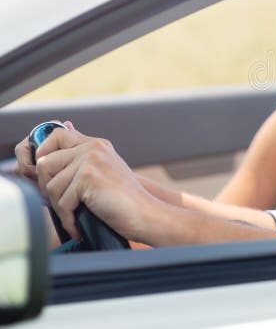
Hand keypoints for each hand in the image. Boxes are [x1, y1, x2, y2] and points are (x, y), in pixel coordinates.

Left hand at [17, 124, 153, 241]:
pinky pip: (62, 201)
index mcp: (95, 144)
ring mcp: (91, 160)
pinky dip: (68, 219)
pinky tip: (78, 225)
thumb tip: (46, 158)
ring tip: (74, 216)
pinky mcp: (88, 177)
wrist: (145, 214)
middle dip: (47, 189)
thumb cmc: (123, 200)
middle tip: (61, 204)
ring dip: (59, 207)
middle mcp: (92, 147)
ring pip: (50, 185)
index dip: (43, 154)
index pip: (55, 136)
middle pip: (45, 163)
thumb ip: (79, 163)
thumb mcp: (102, 174)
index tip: (47, 177)